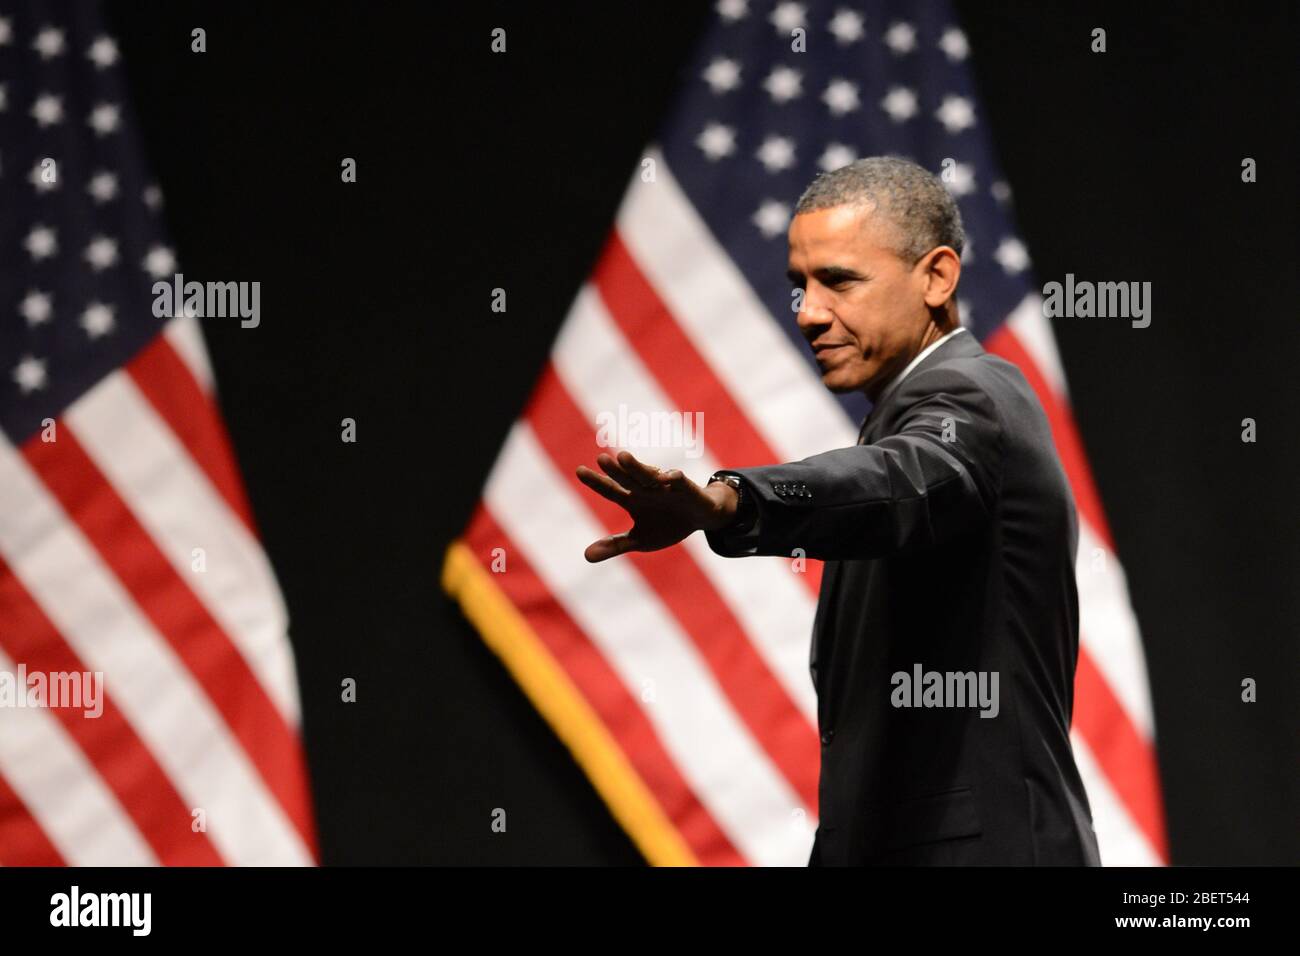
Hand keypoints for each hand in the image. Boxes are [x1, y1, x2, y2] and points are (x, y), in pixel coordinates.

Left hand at [575, 450, 736, 562]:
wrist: (700, 517)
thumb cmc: (667, 525)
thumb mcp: (640, 540)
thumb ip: (615, 545)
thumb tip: (586, 557)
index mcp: (633, 500)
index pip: (611, 490)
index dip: (596, 481)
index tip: (579, 470)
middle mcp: (646, 489)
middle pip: (628, 479)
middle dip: (615, 470)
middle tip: (601, 459)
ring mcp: (666, 487)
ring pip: (649, 476)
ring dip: (637, 467)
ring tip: (623, 457)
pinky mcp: (687, 489)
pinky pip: (680, 482)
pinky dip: (674, 479)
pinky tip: (668, 477)